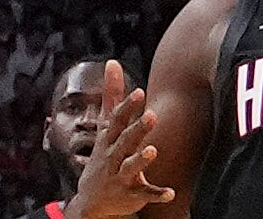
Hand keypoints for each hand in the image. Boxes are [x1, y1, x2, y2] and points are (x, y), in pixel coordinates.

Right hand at [69, 66, 170, 218]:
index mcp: (110, 138)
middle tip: (153, 115)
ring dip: (141, 160)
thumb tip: (113, 63)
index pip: (117, 120)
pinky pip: (145, 194)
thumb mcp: (106, 127)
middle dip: (137, 129)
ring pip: (131, 167)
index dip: (128, 107)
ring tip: (153, 150)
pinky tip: (171, 193)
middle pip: (125, 140)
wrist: (92, 198)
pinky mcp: (132, 193)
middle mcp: (114, 155)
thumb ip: (112, 97)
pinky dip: (157, 194)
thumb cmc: (105, 155)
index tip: (140, 92)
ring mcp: (121, 175)